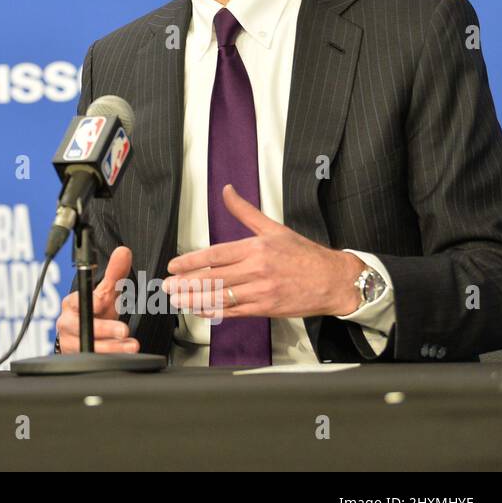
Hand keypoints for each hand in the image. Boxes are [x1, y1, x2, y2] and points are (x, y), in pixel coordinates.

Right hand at [56, 246, 139, 353]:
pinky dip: (110, 359)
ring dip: (111, 348)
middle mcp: (67, 323)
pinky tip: (124, 357)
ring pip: (87, 347)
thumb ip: (114, 274)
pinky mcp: (76, 359)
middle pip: (80, 326)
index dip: (89, 302)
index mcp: (71, 304)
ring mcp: (71, 343)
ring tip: (131, 346)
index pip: (76, 301)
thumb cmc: (95, 314)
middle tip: (123, 330)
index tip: (102, 302)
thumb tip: (124, 252)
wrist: (85, 337)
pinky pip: (90, 360)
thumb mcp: (105, 295)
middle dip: (103, 329)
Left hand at [162, 184, 364, 319]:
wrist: (334, 280)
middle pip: (214, 278)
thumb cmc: (304, 254)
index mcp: (256, 248)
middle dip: (187, 283)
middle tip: (167, 286)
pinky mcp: (267, 309)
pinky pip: (235, 312)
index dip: (191, 261)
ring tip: (176, 299)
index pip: (215, 255)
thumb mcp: (274, 227)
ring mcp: (261, 292)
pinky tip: (200, 310)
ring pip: (221, 296)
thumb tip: (227, 190)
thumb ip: (245, 211)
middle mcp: (256, 270)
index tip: (173, 266)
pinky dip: (215, 312)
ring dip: (196, 299)